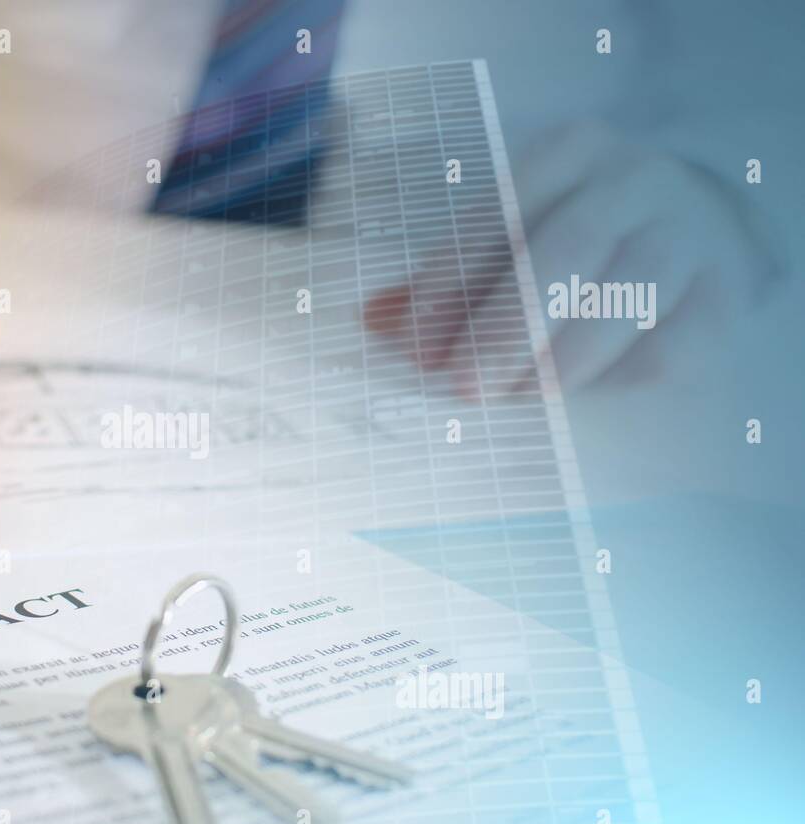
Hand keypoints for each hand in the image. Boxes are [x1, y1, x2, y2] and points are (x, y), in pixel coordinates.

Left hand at [364, 119, 765, 394]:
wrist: (698, 220)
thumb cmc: (578, 233)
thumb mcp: (517, 232)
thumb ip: (448, 276)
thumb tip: (371, 319)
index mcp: (570, 152)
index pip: (499, 216)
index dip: (448, 284)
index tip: (411, 345)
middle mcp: (635, 179)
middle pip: (567, 248)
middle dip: (504, 325)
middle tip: (460, 383)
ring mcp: (688, 231)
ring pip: (628, 291)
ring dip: (562, 354)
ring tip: (514, 396)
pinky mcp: (724, 291)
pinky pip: (676, 340)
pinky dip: (622, 374)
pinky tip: (576, 399)